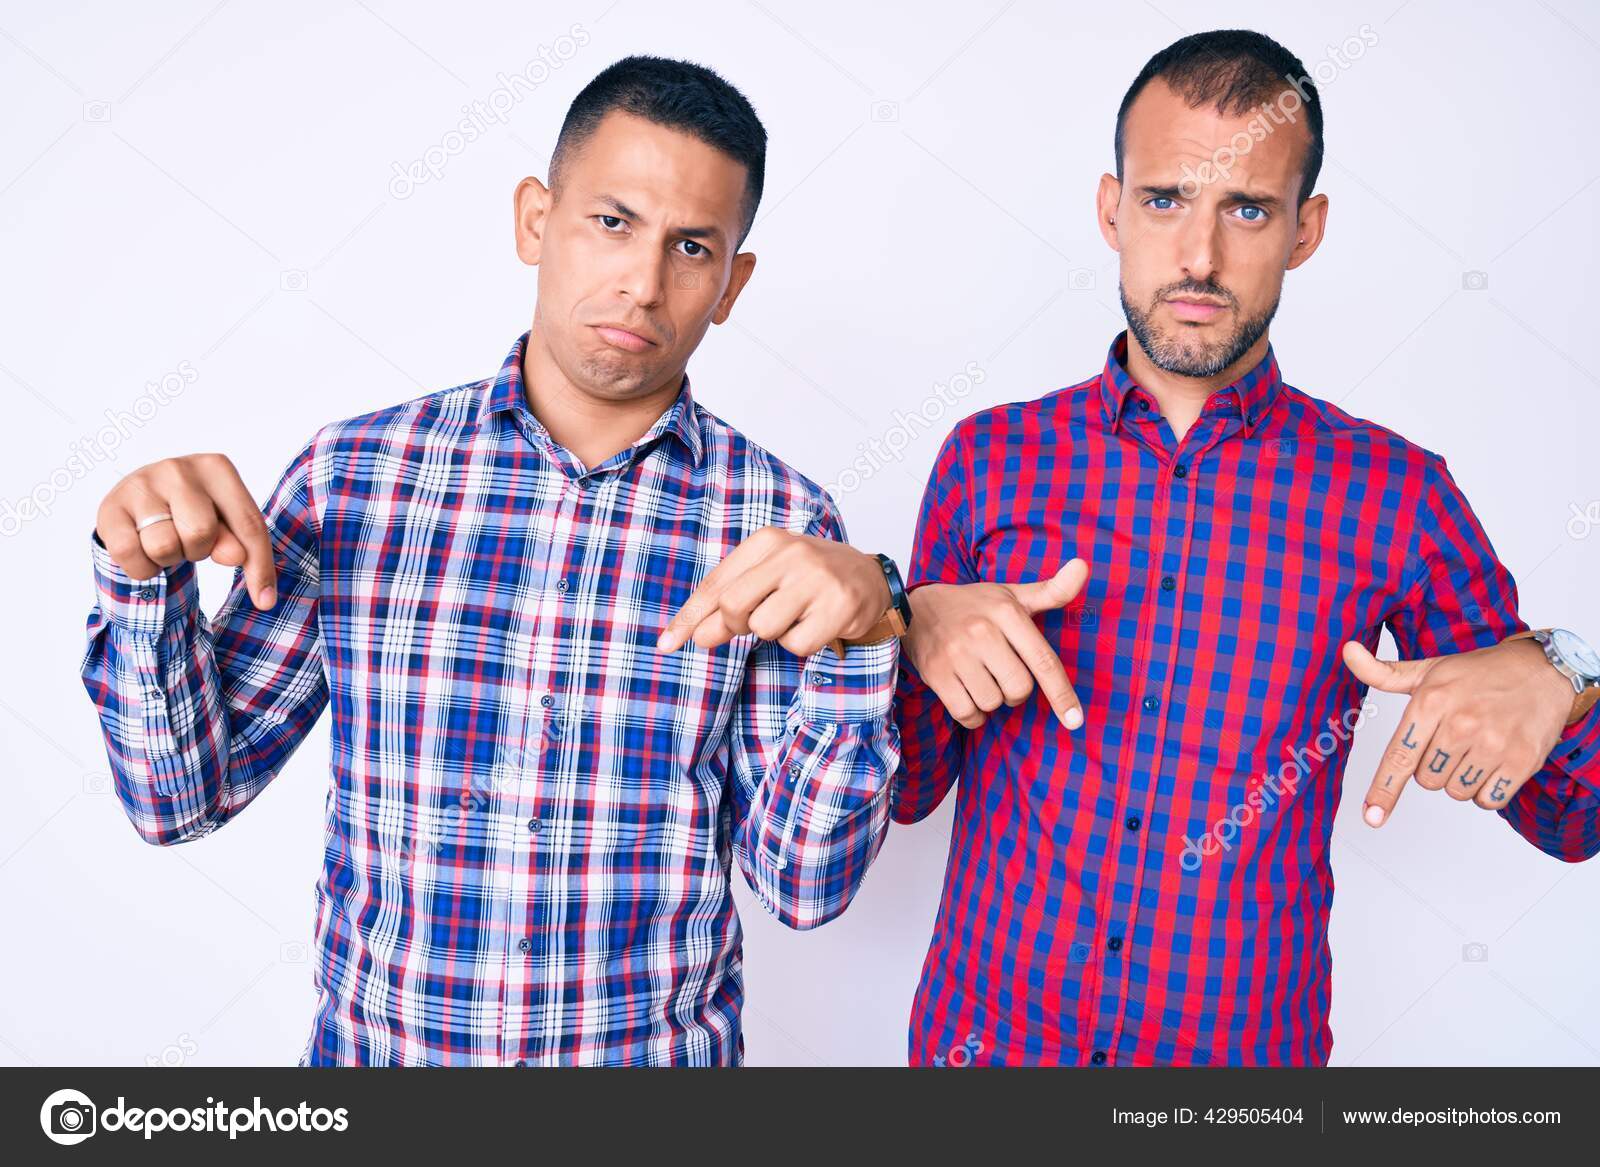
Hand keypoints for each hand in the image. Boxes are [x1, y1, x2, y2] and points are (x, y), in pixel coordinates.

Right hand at [95, 453, 277, 608]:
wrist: (141, 499)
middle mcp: (177, 468)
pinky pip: (129, 554)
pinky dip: (141, 567)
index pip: (248, 523)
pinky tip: (143, 550)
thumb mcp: (226, 523)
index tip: (265, 602)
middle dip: (198, 551)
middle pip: (200, 534)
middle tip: (188, 540)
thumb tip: (234, 557)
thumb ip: (239, 540)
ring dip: (168, 559)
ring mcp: (140, 484)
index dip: (259, 567)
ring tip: (166, 541)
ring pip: (163, 546)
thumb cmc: (193, 511)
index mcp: (217, 467)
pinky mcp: (109, 507)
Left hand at [656, 527, 890, 656]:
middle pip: (733, 607)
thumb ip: (727, 606)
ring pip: (764, 628)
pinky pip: (796, 645)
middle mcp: (791, 554)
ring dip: (774, 633)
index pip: (715, 584)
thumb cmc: (807, 578)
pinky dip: (801, 644)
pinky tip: (817, 624)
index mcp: (767, 541)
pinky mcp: (839, 607)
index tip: (667, 644)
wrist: (869, 578)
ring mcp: (817, 580)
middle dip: (736, 625)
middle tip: (758, 621)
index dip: (689, 617)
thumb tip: (695, 637)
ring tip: (796, 616)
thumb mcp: (765, 579)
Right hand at [902, 560, 1087, 730]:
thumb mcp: (1012, 595)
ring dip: (990, 700)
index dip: (1061, 693)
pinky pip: (966, 713)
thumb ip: (1052, 590)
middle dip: (1015, 691)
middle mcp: (982, 632)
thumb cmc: (974, 605)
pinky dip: (971, 714)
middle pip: (1019, 689)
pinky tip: (966, 695)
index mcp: (1007, 612)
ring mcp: (956, 654)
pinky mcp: (936, 674)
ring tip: (979, 677)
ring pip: (992, 703)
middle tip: (1001, 673)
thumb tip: (1083, 565)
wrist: (915, 608)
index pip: (1043, 660)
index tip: (1075, 720)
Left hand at [1342, 637, 1575, 825]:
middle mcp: (1461, 723)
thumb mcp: (1428, 670)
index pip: (1399, 756)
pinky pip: (1488, 800)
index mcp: (1431, 702)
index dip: (1384, 789)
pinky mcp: (1522, 761)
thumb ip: (1383, 672)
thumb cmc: (1479, 673)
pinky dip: (1488, 789)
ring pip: (1455, 792)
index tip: (1372, 816)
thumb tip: (1347, 651)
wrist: (1543, 671)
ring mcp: (1493, 743)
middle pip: (1426, 780)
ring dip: (1461, 778)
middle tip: (1453, 739)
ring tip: (1477, 745)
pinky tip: (1495, 760)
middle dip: (1433, 767)